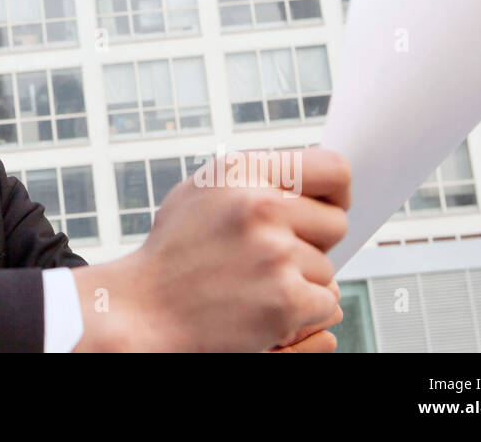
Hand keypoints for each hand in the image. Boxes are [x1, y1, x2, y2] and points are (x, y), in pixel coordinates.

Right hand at [73, 147, 350, 351]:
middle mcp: (260, 206)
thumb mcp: (203, 191)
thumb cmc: (175, 252)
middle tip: (272, 256)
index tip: (323, 209)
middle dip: (314, 243)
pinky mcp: (285, 299)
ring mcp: (274, 254)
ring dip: (301, 281)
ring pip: (328, 270)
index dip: (335, 193)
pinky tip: (263, 307)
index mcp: (241, 172)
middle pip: (336, 223)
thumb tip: (312, 178)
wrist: (144, 309)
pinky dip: (302, 312)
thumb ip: (255, 178)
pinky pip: (327, 304)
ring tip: (252, 283)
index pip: (333, 169)